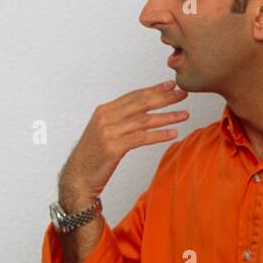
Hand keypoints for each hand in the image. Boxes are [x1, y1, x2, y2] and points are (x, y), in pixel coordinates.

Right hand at [58, 80, 188, 207]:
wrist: (77, 178)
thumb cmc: (92, 157)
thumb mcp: (103, 132)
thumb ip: (118, 120)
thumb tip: (139, 113)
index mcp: (103, 111)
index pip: (133, 96)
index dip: (153, 89)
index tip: (170, 85)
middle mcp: (105, 118)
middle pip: (140, 104)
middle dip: (164, 98)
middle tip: (182, 94)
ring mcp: (108, 132)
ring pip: (144, 120)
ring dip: (167, 117)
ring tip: (184, 114)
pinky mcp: (113, 148)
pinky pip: (141, 138)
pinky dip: (159, 135)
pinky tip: (172, 133)